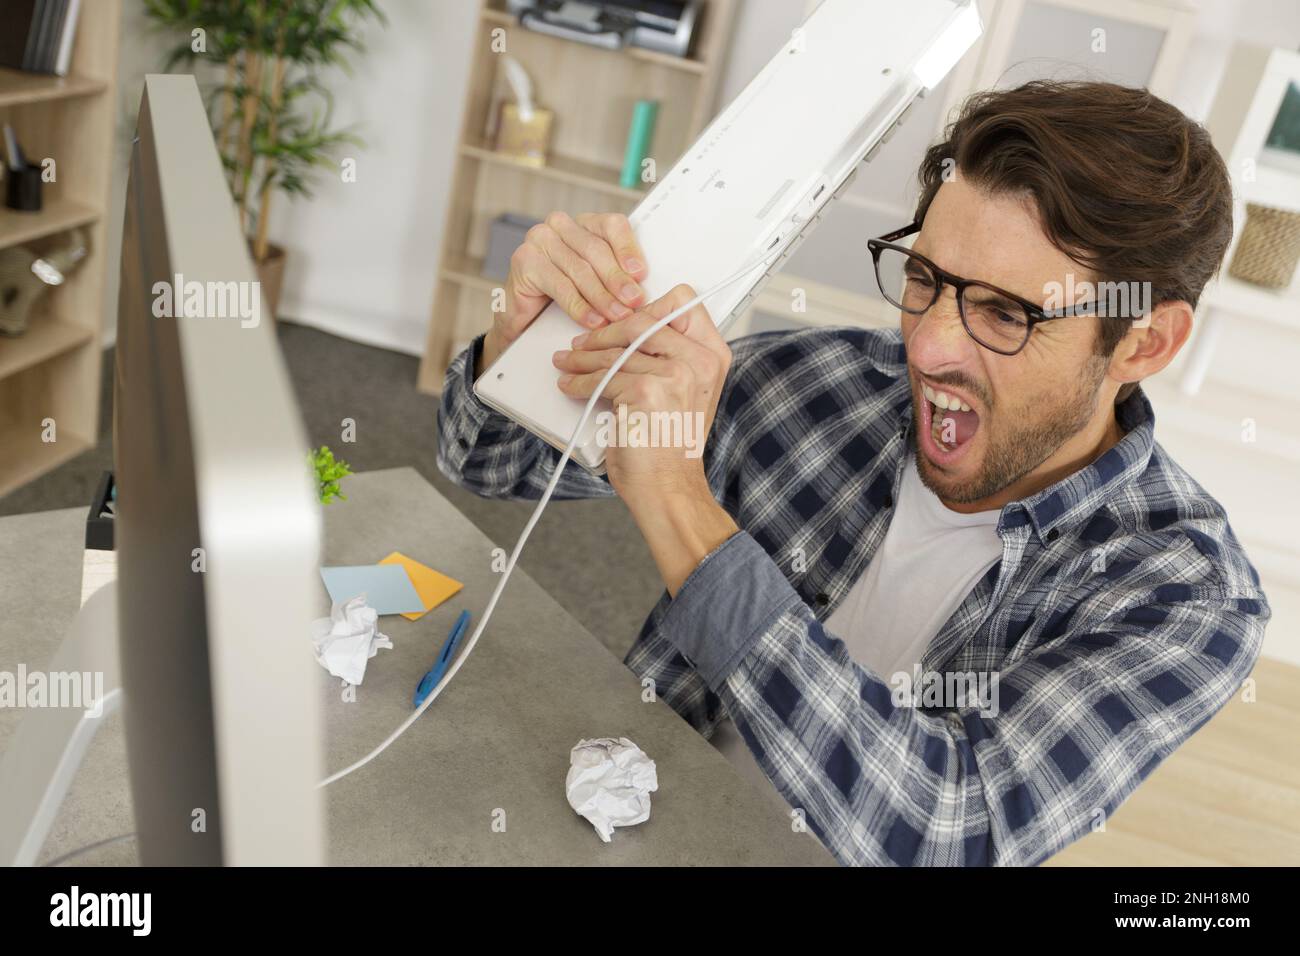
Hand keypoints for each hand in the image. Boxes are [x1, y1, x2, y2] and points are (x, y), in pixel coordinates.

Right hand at [477, 212, 648, 375]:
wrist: (524, 320)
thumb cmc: (563, 298)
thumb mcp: (596, 282)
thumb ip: (616, 276)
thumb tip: (642, 288)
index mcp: (582, 223)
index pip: (611, 225)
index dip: (628, 248)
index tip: (641, 274)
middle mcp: (559, 226)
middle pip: (596, 250)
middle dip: (618, 280)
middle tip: (634, 302)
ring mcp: (539, 240)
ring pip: (580, 270)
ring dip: (602, 297)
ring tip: (617, 316)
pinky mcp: (524, 260)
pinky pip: (560, 286)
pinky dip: (579, 307)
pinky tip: (592, 320)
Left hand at [553, 283, 739, 596]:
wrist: (668, 489)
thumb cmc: (669, 446)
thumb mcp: (681, 392)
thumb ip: (666, 357)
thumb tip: (622, 332)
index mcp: (712, 355)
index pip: (682, 301)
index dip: (644, 307)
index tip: (619, 322)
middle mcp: (699, 360)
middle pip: (640, 319)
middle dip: (602, 333)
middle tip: (579, 345)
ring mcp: (676, 374)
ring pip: (616, 350)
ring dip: (583, 357)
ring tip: (567, 364)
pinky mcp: (647, 390)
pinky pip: (603, 376)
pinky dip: (579, 382)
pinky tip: (571, 387)